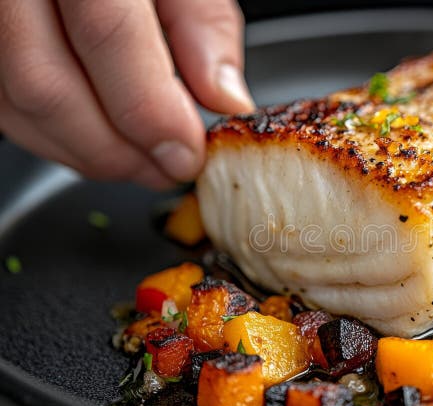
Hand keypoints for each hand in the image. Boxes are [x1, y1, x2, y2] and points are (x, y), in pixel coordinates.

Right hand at [0, 0, 254, 188]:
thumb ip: (204, 23)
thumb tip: (224, 97)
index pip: (107, 35)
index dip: (151, 110)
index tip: (186, 153)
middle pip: (47, 85)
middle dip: (116, 150)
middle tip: (167, 168)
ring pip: (16, 105)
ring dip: (85, 152)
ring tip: (141, 161)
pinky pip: (3, 105)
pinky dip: (55, 137)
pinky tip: (100, 139)